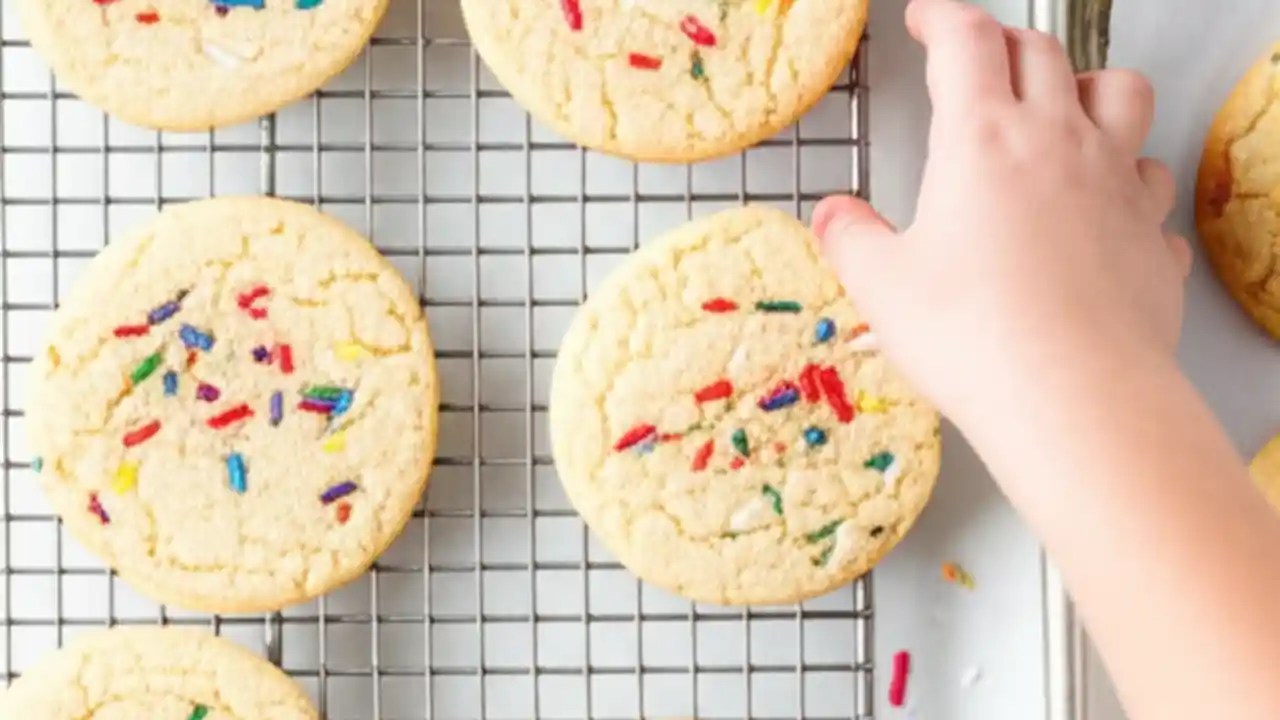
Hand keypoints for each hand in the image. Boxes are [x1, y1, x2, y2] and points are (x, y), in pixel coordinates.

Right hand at [813, 0, 1190, 428]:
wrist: (1075, 398)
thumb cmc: (972, 336)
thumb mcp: (881, 287)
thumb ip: (849, 239)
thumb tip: (831, 216)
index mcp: (983, 139)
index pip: (966, 41)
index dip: (941, 17)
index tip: (924, 21)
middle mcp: (1059, 142)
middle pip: (1042, 53)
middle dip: (1004, 43)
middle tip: (977, 59)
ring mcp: (1116, 184)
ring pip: (1123, 95)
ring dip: (1088, 88)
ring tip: (1064, 110)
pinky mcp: (1151, 236)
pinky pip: (1149, 186)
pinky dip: (1126, 181)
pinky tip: (1103, 209)